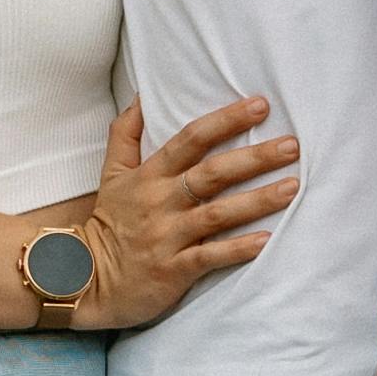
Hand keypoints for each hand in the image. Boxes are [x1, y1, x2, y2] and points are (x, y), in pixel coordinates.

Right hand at [78, 94, 297, 327]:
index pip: (191, 139)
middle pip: (212, 173)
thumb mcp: (111, 173)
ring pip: (217, 213)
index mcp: (149, 176)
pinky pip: (209, 257)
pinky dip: (237, 249)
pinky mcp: (172, 269)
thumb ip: (126, 133)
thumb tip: (142, 96)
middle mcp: (160, 202)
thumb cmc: (110, 223)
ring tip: (292, 186)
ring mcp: (167, 236)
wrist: (84, 278)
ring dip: (257, 200)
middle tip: (291, 146)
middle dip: (254, 158)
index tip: (260, 106)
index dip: (226, 120)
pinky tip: (266, 239)